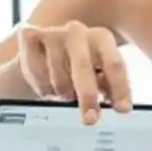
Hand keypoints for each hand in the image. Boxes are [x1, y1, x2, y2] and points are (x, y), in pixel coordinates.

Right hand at [16, 21, 131, 123]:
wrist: (40, 50)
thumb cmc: (76, 65)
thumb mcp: (97, 74)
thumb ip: (109, 88)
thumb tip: (121, 107)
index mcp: (101, 38)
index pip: (114, 64)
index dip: (120, 88)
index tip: (122, 110)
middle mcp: (78, 31)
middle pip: (83, 67)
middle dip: (87, 96)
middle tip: (90, 119)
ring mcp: (52, 32)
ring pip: (57, 77)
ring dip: (62, 93)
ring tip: (64, 93)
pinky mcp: (29, 35)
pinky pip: (36, 73)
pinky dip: (42, 86)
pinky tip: (46, 83)